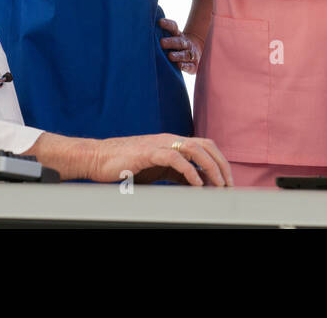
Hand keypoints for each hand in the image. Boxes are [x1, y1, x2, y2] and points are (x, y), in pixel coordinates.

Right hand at [87, 133, 232, 186]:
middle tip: (229, 185)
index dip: (219, 162)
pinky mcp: (148, 152)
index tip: (227, 181)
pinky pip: (175, 159)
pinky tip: (196, 184)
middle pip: (205, 145)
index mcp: (173, 143)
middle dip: (221, 165)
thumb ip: (177, 174)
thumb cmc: (126, 165)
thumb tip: (198, 184)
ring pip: (195, 149)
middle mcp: (169, 140)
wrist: (98, 158)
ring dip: (210, 168)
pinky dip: (189, 171)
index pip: (205, 146)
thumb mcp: (157, 170)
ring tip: (218, 185)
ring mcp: (159, 144)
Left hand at [159, 17, 204, 73]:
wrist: (195, 53)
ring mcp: (191, 54)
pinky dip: (185, 66)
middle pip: (179, 42)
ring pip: (185, 54)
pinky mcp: (194, 65)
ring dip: (178, 55)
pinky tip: (179, 66)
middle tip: (161, 42)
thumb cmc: (176, 46)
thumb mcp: (171, 38)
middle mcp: (186, 43)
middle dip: (171, 42)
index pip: (174, 27)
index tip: (159, 22)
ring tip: (170, 56)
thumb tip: (144, 31)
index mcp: (178, 35)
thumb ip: (160, 35)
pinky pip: (190, 66)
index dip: (167, 24)